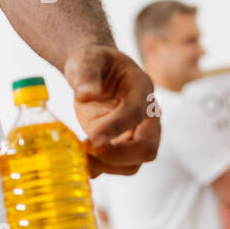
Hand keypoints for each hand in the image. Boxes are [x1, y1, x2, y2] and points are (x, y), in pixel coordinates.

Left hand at [64, 44, 159, 177]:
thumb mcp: (87, 59)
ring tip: (82, 154)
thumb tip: (86, 95)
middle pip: (147, 148)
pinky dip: (101, 169)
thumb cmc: (93, 62)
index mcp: (141, 88)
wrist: (93, 71)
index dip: (117, 128)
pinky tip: (81, 160)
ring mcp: (135, 133)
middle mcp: (146, 115)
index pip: (137, 114)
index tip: (93, 139)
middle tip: (89, 149)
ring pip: (134, 164)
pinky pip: (118, 167)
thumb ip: (86, 74)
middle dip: (118, 156)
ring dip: (108, 166)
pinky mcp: (121, 145)